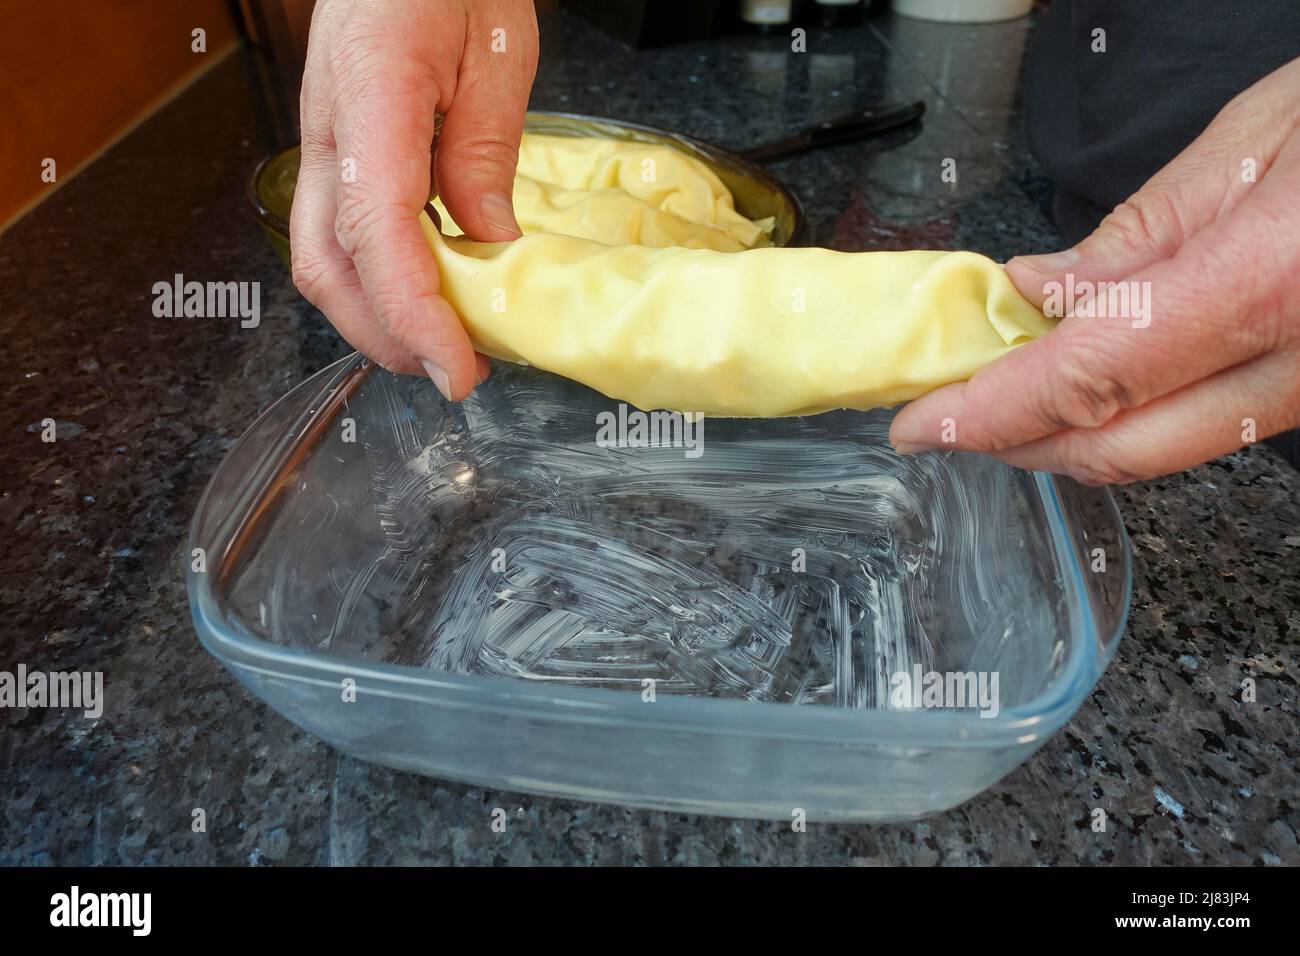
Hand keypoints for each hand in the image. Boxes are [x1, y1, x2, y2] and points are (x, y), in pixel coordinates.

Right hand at [290, 0, 538, 398]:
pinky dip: (380, 282)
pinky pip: (341, 235)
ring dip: (378, 318)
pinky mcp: (334, 153)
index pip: (378, 232)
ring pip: (322, 260)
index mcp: (370, 97)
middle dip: (387, 336)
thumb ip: (484, 154)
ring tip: (445, 343)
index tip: (457, 368)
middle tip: (457, 370)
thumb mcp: (497, 53)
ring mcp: (322, 144)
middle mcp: (327, 131)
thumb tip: (491, 251)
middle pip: (327, 266)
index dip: (413, 314)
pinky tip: (428, 293)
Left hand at [890, 57, 1299, 483]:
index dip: (993, 409)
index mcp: (1279, 281)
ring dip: (1072, 435)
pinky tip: (1093, 389)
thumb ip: (1144, 234)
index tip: (922, 423)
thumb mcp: (1259, 137)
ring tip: (1003, 400)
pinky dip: (1138, 418)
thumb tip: (1044, 296)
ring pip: (1171, 448)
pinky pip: (1216, 426)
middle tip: (947, 420)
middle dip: (1019, 443)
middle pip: (1128, 443)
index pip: (1096, 374)